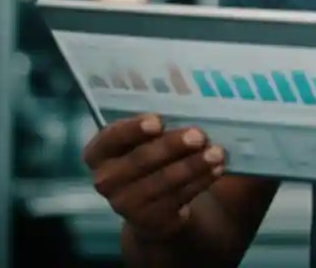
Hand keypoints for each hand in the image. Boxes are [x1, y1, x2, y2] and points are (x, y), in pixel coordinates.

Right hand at [83, 113, 226, 240]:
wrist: (150, 202)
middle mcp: (106, 180)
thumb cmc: (148, 154)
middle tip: (199, 135)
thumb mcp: (142, 140)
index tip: (158, 121)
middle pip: (141, 160)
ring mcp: (126, 203)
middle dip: (172, 146)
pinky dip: (200, 181)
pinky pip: (178, 197)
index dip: (133, 129)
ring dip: (193, 165)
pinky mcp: (150, 219)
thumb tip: (186, 97)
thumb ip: (153, 125)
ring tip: (217, 152)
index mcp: (98, 152)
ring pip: (164, 181)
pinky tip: (216, 169)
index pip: (111, 138)